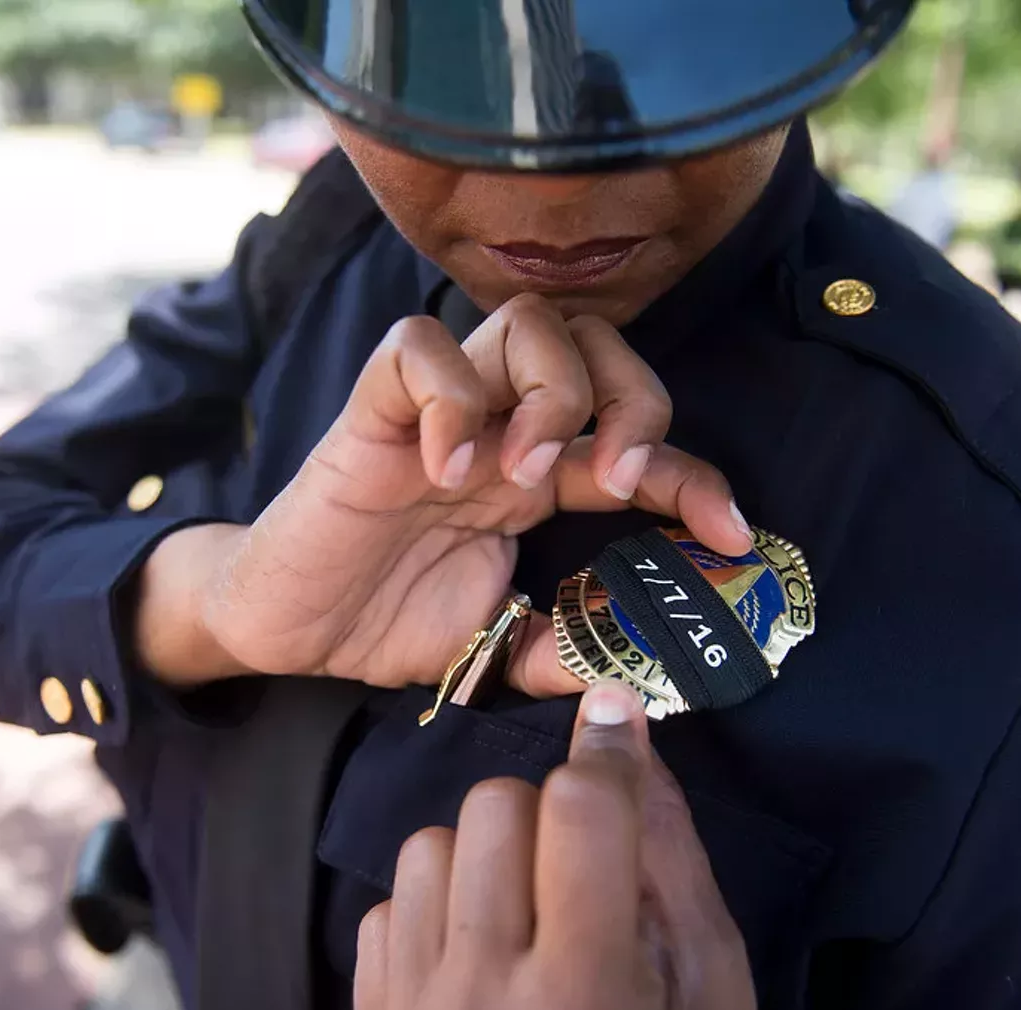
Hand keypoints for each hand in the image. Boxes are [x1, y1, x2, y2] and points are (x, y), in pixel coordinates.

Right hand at [143, 293, 750, 693]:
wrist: (286, 630)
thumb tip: (638, 677)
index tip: (733, 537)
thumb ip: (561, 650)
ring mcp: (439, 413)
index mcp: (537, 473)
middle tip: (614, 483)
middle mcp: (501, 427)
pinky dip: (449, 397)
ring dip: (549, 393)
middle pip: (598, 341)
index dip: (696, 477)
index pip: (639, 439)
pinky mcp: (371, 413)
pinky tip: (449, 468)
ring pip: (524, 322)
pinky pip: (418, 348)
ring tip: (523, 474)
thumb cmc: (385, 619)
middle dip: (634, 401)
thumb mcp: (495, 647)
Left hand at [354, 680, 757, 1009]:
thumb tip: (640, 751)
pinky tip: (473, 961)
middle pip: (495, 807)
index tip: (619, 716)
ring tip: (525, 921)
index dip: (607, 749)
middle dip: (549, 819)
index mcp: (587, 988)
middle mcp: (483, 988)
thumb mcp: (709, 1003)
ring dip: (484, 860)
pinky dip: (432, 912)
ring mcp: (412, 1006)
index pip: (581, 812)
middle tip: (583, 879)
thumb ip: (677, 876)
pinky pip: (384, 905)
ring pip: (430, 843)